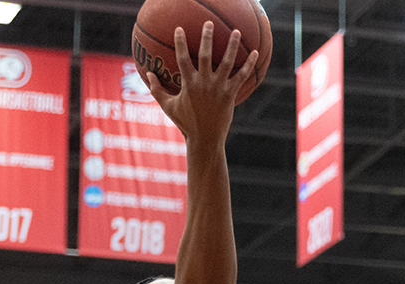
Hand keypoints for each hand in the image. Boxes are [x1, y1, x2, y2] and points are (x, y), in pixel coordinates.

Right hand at [144, 23, 259, 145]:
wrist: (205, 139)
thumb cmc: (186, 123)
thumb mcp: (168, 107)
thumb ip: (157, 90)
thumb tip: (149, 75)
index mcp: (188, 84)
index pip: (182, 59)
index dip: (180, 43)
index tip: (179, 29)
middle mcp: (204, 83)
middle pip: (206, 55)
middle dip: (207, 37)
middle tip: (209, 23)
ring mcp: (218, 88)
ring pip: (227, 62)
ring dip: (233, 46)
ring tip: (237, 31)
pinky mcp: (230, 94)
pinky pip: (241, 76)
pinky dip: (249, 64)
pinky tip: (256, 53)